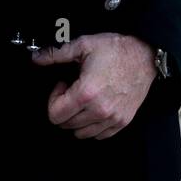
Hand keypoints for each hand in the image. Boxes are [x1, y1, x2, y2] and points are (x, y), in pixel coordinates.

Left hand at [31, 33, 156, 138]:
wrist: (144, 56)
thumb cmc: (116, 49)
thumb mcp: (83, 45)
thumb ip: (56, 54)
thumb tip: (36, 58)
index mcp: (86, 93)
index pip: (55, 115)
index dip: (53, 99)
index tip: (63, 86)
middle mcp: (99, 110)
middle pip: (66, 124)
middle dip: (64, 107)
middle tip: (73, 90)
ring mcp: (112, 119)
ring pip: (81, 133)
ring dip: (77, 118)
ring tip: (85, 99)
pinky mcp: (122, 122)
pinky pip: (99, 135)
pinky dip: (93, 125)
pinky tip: (96, 107)